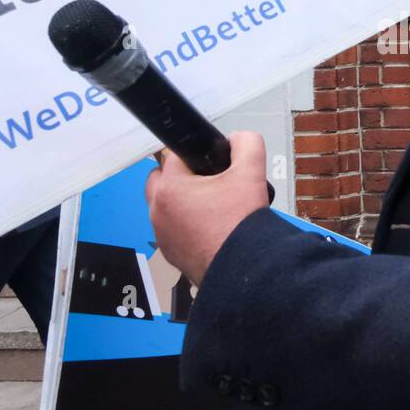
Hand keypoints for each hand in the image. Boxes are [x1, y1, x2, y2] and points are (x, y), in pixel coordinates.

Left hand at [144, 132, 270, 288]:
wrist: (244, 269)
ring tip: (212, 205)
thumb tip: (238, 140)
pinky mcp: (170, 253)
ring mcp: (162, 234)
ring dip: (182, 201)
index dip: (196, 154)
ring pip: (165, 206)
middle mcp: (158, 210)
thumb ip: (246, 144)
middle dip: (182, 177)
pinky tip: (210, 227)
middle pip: (161, 179)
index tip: (212, 162)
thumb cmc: (241, 223)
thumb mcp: (251, 173)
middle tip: (209, 182)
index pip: (173, 155)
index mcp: (170, 187)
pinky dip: (185, 225)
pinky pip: (172, 229)